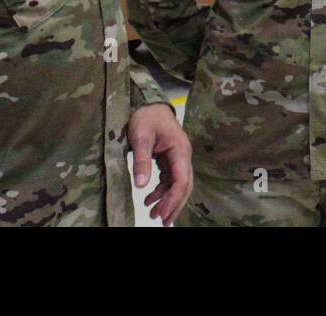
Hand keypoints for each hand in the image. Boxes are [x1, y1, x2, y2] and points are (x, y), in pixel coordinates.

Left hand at [129, 103, 191, 226]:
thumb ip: (141, 160)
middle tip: (162, 221)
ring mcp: (177, 158)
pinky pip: (169, 179)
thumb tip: (140, 185)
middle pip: (184, 185)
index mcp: (180, 150)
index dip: (173, 198)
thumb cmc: (146, 117)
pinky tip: (149, 200)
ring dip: (168, 200)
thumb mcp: (141, 137)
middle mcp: (182, 156)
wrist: (149, 103)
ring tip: (155, 215)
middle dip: (174, 204)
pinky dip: (161, 191)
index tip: (162, 212)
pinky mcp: (169, 159)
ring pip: (177, 184)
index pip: (181, 179)